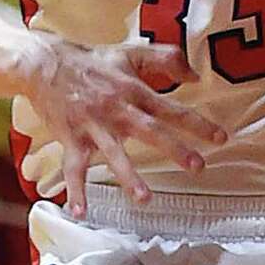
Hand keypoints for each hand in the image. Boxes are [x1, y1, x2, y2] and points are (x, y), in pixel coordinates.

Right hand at [24, 37, 226, 218]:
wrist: (44, 63)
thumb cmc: (92, 61)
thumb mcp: (131, 53)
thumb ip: (167, 58)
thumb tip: (195, 74)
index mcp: (133, 90)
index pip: (171, 108)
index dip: (196, 122)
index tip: (220, 138)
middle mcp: (116, 109)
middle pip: (149, 130)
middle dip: (174, 148)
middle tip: (197, 166)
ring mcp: (93, 126)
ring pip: (113, 153)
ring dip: (128, 177)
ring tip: (145, 199)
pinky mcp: (71, 138)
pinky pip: (74, 168)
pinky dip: (76, 190)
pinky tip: (80, 211)